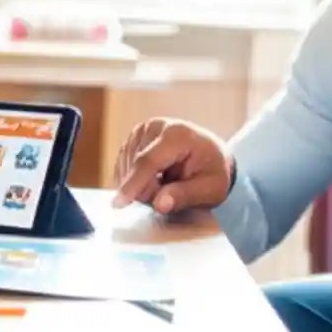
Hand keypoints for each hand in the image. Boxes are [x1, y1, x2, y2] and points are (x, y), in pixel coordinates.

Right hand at [112, 118, 232, 214]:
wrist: (212, 157)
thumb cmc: (212, 173)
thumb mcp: (210, 190)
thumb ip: (184, 196)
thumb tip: (159, 204)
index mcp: (178, 134)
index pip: (148, 162)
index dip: (133, 184)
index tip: (119, 204)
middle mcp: (156, 126)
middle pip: (135, 168)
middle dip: (147, 190)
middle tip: (172, 193)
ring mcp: (142, 130)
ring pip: (126, 169)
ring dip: (142, 186)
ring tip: (166, 183)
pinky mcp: (133, 138)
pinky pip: (123, 167)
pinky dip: (135, 180)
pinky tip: (154, 178)